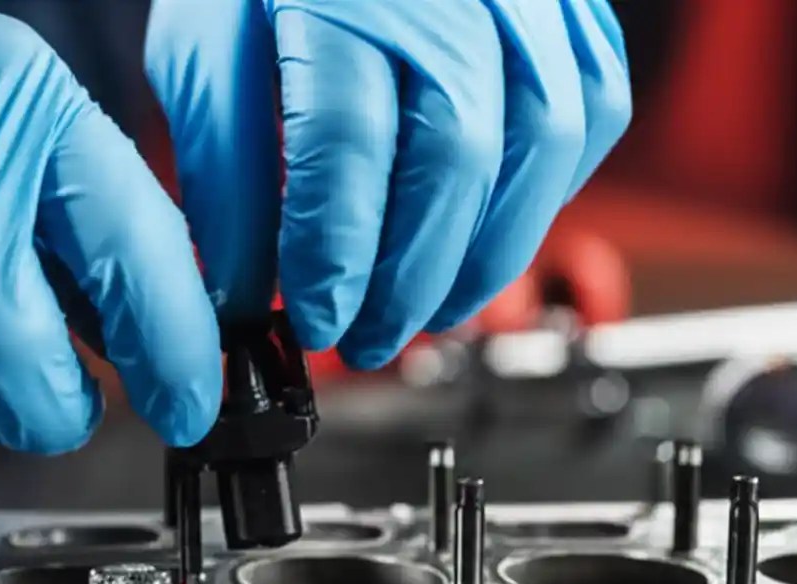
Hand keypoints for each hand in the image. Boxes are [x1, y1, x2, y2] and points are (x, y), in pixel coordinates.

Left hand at [147, 0, 631, 368]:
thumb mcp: (206, 50)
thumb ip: (224, 173)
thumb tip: (243, 296)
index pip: (346, 140)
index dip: (336, 253)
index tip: (314, 320)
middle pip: (456, 155)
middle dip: (412, 277)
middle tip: (367, 336)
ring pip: (542, 142)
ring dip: (487, 255)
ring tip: (429, 310)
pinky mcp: (572, 7)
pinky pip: (590, 112)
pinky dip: (546, 192)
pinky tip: (488, 229)